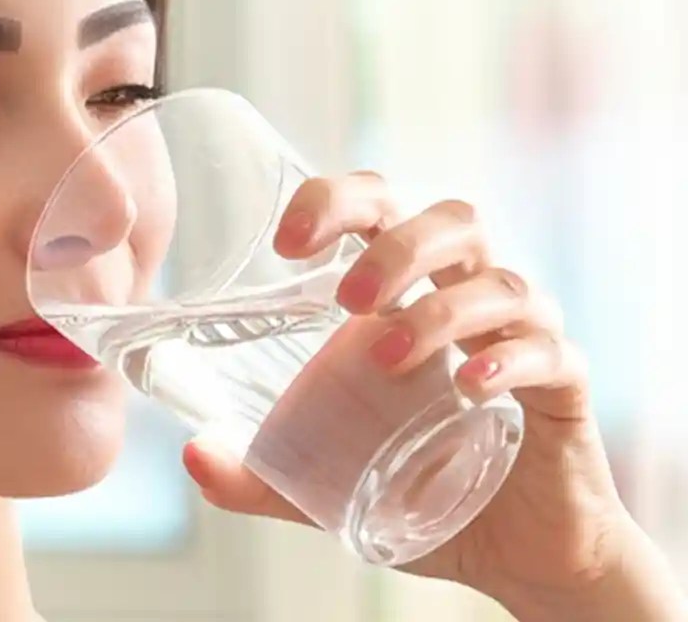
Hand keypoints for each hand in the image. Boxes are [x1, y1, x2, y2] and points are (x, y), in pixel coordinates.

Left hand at [182, 172, 684, 618]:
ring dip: (440, 308)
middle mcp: (467, 300)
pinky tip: (469, 386)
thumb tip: (191, 458)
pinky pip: (551, 351)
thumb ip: (259, 474)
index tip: (285, 241)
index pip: (381, 211)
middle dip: (395, 244)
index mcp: (408, 297)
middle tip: (346, 297)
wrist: (515, 553)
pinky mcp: (564, 387)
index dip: (337, 202)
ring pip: (502, 281)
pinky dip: (509, 359)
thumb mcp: (326, 483)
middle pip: (451, 222)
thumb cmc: (424, 489)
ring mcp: (521, 338)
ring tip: (386, 354)